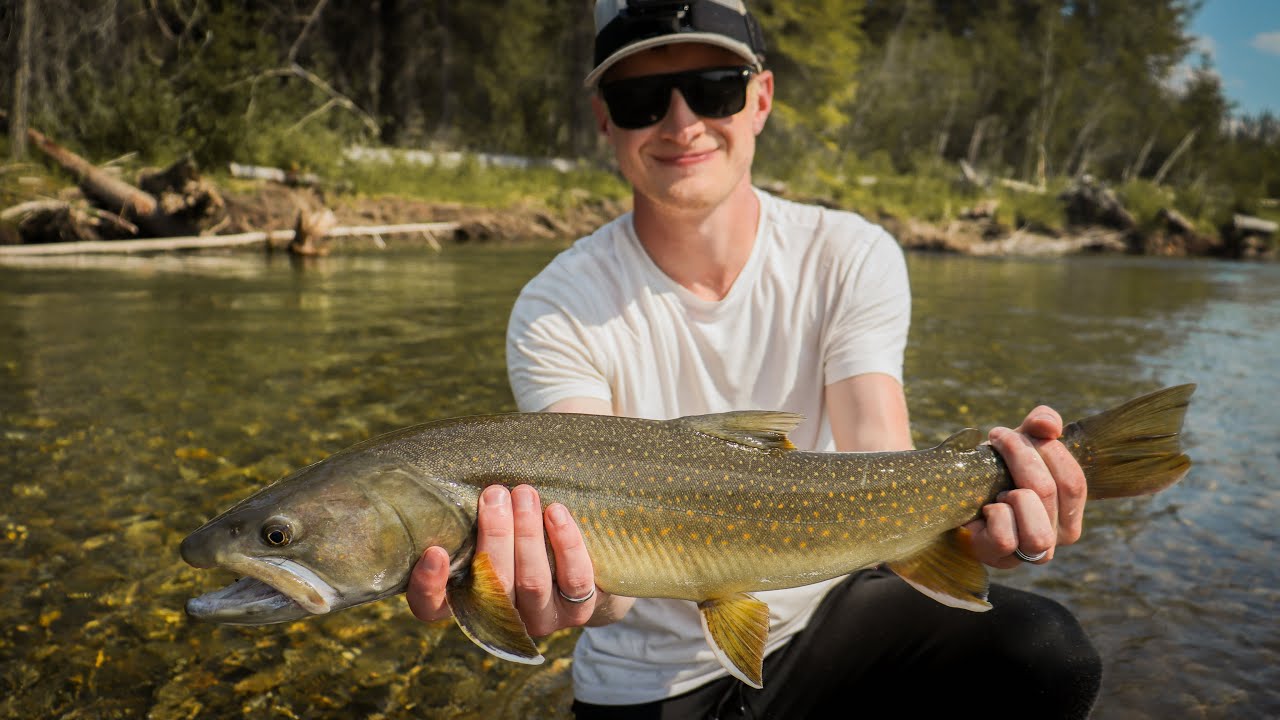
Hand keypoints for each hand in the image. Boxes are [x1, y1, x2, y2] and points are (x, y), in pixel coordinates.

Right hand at [404, 484, 606, 635]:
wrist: (575, 572)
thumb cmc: (517, 541)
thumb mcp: (490, 534)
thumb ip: (474, 523)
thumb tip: (468, 484)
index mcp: (466, 602)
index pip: (432, 607)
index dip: (428, 586)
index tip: (435, 551)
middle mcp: (500, 619)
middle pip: (493, 583)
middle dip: (495, 534)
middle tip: (495, 493)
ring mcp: (539, 620)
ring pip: (532, 581)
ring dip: (527, 533)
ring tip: (524, 494)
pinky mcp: (576, 613)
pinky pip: (573, 579)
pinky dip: (565, 543)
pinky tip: (556, 512)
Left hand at [963, 405, 1086, 568]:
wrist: (953, 492)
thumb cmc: (995, 469)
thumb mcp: (1020, 442)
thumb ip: (1040, 424)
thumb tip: (1049, 426)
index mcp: (1070, 508)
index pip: (1073, 482)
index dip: (1045, 450)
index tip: (1011, 432)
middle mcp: (1057, 536)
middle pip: (1050, 493)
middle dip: (1021, 458)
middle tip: (997, 440)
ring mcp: (1029, 553)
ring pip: (1037, 531)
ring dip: (1013, 495)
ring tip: (998, 487)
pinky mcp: (1000, 558)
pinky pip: (1006, 540)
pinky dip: (995, 517)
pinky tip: (986, 508)